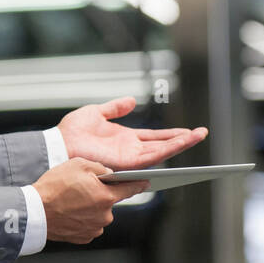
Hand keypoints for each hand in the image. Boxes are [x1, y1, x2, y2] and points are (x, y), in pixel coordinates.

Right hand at [32, 157, 150, 243]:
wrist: (34, 212)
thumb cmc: (54, 187)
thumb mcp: (78, 164)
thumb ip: (100, 167)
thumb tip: (109, 173)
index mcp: (106, 197)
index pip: (131, 189)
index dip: (139, 184)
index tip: (146, 182)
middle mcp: (104, 215)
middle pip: (110, 201)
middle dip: (101, 193)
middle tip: (83, 188)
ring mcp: (94, 228)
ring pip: (99, 213)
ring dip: (92, 206)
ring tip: (72, 200)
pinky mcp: (83, 237)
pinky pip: (89, 224)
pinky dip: (83, 218)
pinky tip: (70, 211)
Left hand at [58, 97, 206, 170]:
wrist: (61, 145)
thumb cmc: (72, 132)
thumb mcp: (97, 113)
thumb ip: (115, 108)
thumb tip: (130, 100)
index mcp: (125, 139)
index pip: (154, 137)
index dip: (171, 134)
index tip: (187, 130)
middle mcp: (131, 150)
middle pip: (163, 144)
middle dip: (183, 139)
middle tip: (201, 133)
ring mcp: (132, 157)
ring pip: (164, 151)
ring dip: (183, 143)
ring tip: (199, 135)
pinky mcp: (130, 162)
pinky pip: (154, 155)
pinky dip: (170, 148)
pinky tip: (183, 141)